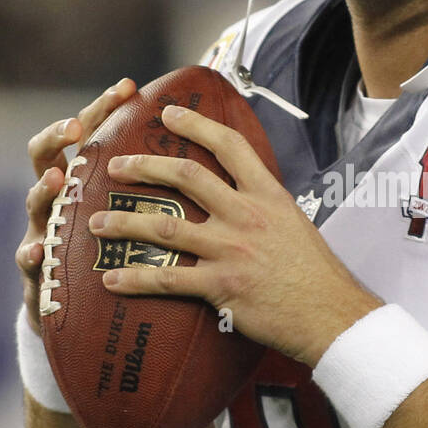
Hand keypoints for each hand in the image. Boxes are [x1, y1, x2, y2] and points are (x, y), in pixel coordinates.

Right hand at [15, 78, 136, 332]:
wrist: (86, 318)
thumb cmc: (120, 258)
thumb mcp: (139, 221)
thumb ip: (160, 190)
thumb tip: (207, 150)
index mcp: (85, 182)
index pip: (92, 134)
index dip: (104, 109)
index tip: (126, 88)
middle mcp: (59, 202)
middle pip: (48, 158)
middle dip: (55, 138)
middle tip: (73, 127)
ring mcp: (43, 233)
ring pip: (36, 205)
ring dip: (42, 190)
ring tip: (54, 180)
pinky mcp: (37, 274)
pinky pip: (30, 262)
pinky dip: (30, 253)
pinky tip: (36, 250)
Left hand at [87, 104, 381, 364]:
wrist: (331, 314)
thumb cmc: (317, 274)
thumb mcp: (296, 225)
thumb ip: (266, 208)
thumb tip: (245, 197)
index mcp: (268, 195)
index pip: (229, 146)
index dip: (196, 125)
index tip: (169, 113)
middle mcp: (246, 215)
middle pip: (186, 176)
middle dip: (144, 167)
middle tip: (117, 166)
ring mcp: (231, 249)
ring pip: (164, 226)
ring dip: (124, 223)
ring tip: (96, 223)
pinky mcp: (220, 285)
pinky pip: (167, 278)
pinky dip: (135, 278)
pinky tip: (112, 278)